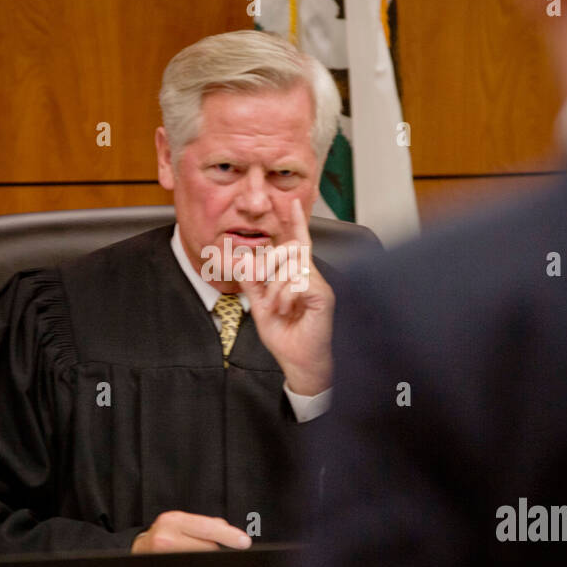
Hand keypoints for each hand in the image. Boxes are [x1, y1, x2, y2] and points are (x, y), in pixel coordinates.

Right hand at [131, 511, 251, 553]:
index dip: (228, 535)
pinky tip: (199, 566)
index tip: (244, 542)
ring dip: (209, 561)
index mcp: (174, 520)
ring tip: (202, 557)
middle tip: (225, 552)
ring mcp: (162, 555)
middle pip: (207, 547)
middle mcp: (166, 536)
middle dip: (219, 550)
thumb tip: (229, 534)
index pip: (208, 527)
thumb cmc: (165, 534)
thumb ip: (205, 525)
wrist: (139, 548)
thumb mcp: (181, 522)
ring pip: (201, 560)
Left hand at [238, 198, 333, 395]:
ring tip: (278, 309)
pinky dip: (286, 296)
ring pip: (291, 267)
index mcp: (297, 277)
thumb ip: (252, 284)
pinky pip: (299, 282)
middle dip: (270, 266)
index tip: (292, 203)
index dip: (295, 223)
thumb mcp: (260, 307)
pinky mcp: (323, 297)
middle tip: (268, 295)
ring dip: (276, 289)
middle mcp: (311, 278)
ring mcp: (319, 286)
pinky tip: (287, 310)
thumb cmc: (287, 338)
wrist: (299, 364)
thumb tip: (243, 261)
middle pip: (289, 250)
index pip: (297, 244)